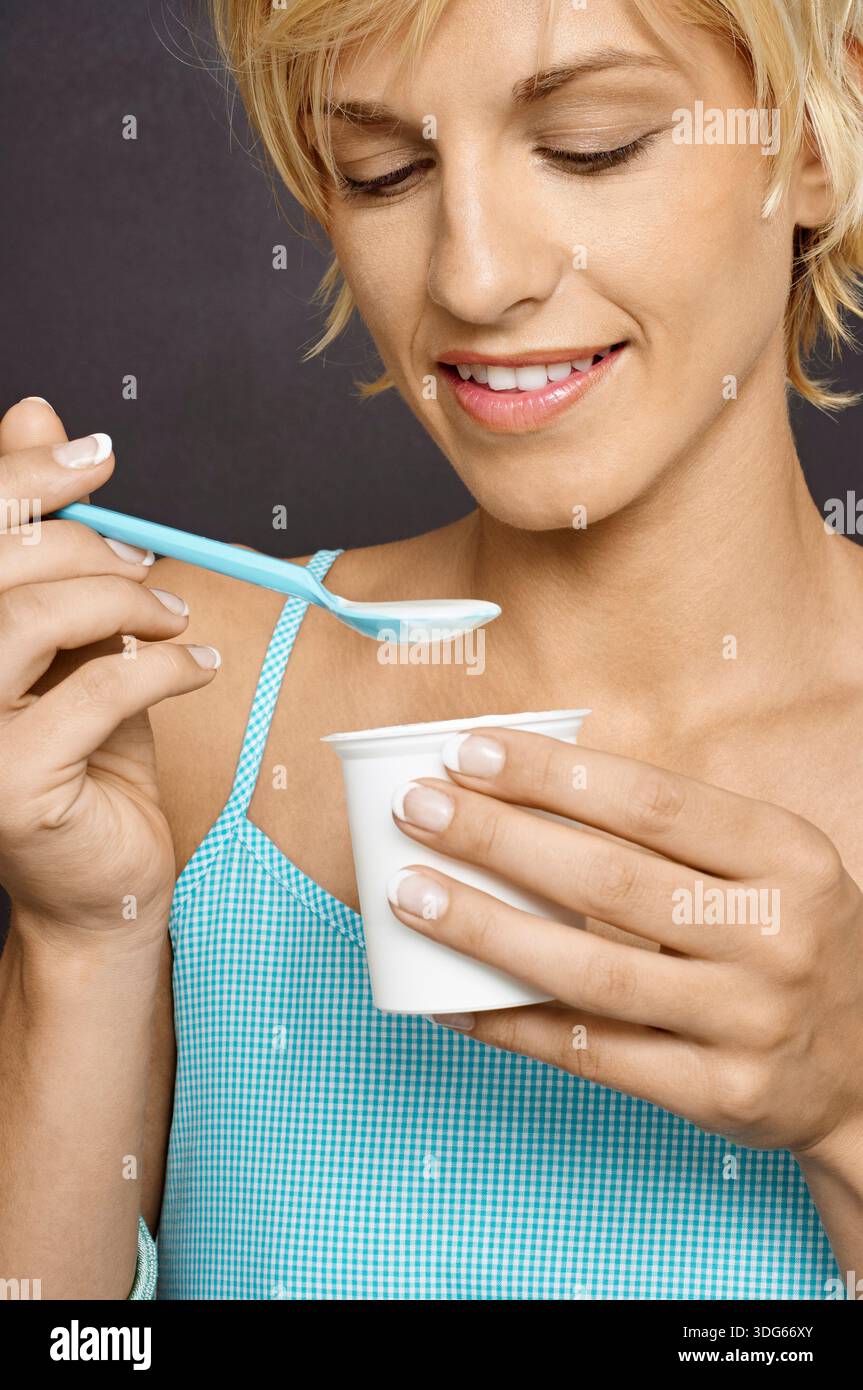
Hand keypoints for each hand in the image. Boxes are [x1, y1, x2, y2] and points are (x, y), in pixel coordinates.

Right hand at [0, 397, 220, 946]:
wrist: (102, 880)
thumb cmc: (84, 754)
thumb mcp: (73, 635)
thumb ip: (50, 541)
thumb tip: (37, 414)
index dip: (19, 474)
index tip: (96, 457)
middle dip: (84, 544)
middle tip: (150, 566)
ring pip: (30, 619)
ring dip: (122, 603)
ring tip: (175, 620)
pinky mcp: (7, 780)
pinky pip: (94, 690)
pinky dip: (162, 668)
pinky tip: (197, 670)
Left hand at [386, 727, 862, 1158]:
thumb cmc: (791, 936)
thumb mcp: (771, 863)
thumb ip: (678, 829)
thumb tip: (535, 777)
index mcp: (786, 856)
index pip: (651, 802)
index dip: (551, 774)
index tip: (468, 752)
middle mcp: (775, 936)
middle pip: (608, 880)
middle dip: (496, 839)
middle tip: (416, 810)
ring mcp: (749, 1022)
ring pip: (590, 972)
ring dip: (485, 930)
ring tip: (409, 895)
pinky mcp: (719, 1094)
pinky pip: (593, 1055)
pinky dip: (512, 1025)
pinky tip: (450, 998)